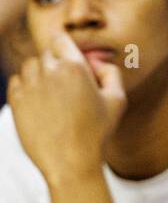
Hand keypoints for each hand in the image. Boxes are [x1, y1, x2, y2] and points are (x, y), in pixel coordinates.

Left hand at [6, 32, 126, 184]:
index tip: (68, 58)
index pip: (61, 39)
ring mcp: (31, 86)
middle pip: (46, 53)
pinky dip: (24, 85)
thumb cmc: (97, 133)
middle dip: (55, 63)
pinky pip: (16, 81)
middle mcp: (50, 72)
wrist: (70, 163)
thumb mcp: (117, 100)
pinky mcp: (17, 102)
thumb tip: (95, 61)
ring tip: (51, 92)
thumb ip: (110, 72)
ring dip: (39, 73)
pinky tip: (37, 100)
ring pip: (30, 65)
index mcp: (75, 67)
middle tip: (65, 84)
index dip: (65, 47)